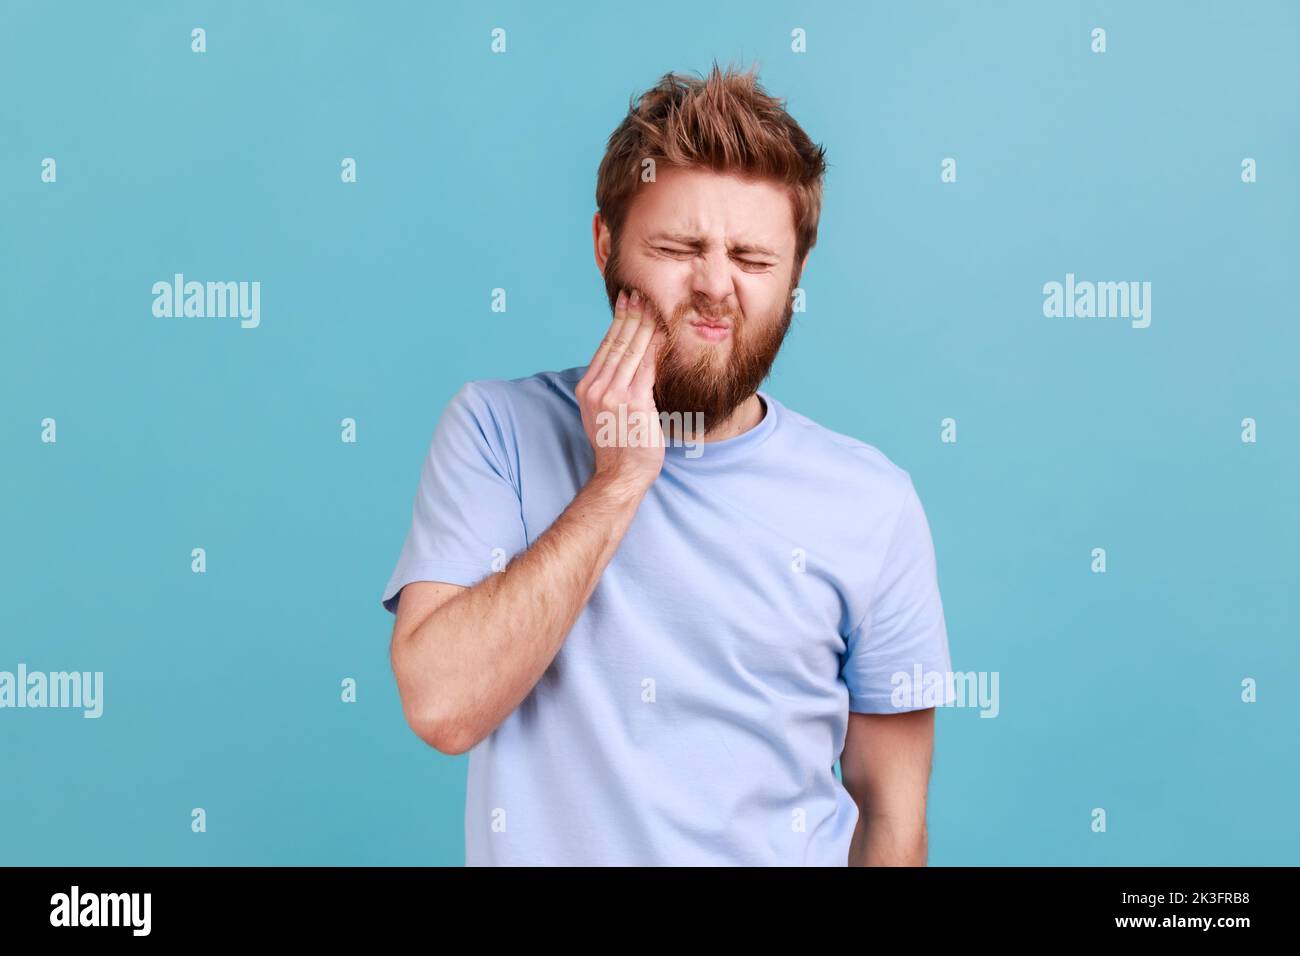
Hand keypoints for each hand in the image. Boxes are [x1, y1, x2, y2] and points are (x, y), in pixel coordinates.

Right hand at [575, 287, 665, 495]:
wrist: (620, 475)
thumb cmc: (619, 447)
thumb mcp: (603, 413)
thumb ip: (610, 389)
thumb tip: (625, 366)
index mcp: (587, 389)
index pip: (605, 347)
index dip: (617, 322)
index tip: (627, 303)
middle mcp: (596, 389)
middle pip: (617, 343)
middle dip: (631, 315)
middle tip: (641, 293)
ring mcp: (613, 395)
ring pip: (632, 350)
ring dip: (645, 324)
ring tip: (654, 304)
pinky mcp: (633, 403)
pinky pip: (647, 367)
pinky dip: (656, 346)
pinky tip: (664, 332)